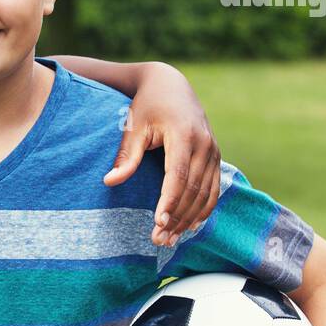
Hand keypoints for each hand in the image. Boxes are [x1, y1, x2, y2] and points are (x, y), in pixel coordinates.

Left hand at [103, 62, 220, 245]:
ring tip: (171, 239)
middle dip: (177, 217)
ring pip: (206, 193)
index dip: (169, 201)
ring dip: (189, 219)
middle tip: (159, 240)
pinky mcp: (215, 156)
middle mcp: (204, 144)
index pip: (177, 176)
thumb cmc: (147, 106)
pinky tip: (190, 226)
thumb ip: (126, 156)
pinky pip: (214, 189)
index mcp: (183, 135)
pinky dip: (204, 209)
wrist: (171, 85)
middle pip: (193, 189)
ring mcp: (213, 151)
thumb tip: (109, 182)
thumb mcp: (133, 127)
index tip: (158, 222)